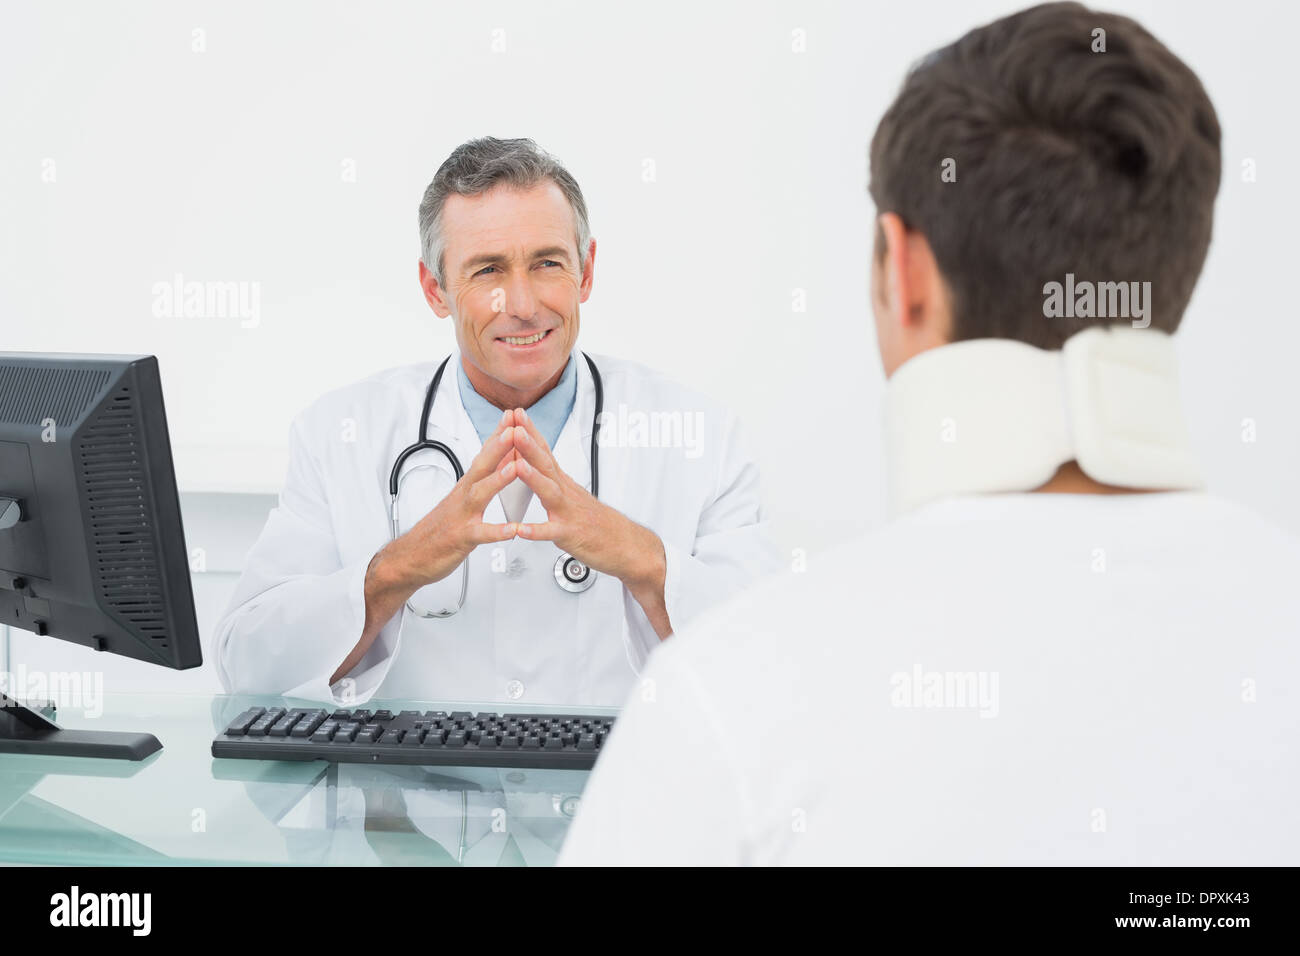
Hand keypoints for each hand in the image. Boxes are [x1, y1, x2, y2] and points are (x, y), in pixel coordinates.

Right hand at [377, 410, 520, 592]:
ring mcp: (461, 515)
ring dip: (498, 480)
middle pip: (482, 466)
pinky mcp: (461, 538)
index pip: (484, 454)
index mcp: (467, 486)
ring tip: (516, 467)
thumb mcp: (462, 498)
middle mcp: (463, 496)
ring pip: (480, 494)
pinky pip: (480, 534)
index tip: (514, 415)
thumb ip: (480, 480)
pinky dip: (496, 532)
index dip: (499, 434)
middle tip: (515, 427)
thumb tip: (499, 462)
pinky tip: (512, 530)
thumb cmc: (440, 528)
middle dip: (499, 446)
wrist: (412, 555)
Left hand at [509, 408, 669, 636]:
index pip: (545, 451)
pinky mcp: (571, 535)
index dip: (530, 432)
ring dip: (533, 478)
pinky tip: (521, 529)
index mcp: (564, 483)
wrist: (626, 545)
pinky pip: (552, 533)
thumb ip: (553, 480)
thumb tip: (534, 463)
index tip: (515, 413)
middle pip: (546, 464)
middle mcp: (566, 493)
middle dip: (528, 444)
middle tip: (514, 425)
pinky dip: (536, 531)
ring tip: (517, 465)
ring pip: (549, 492)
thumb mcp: (573, 494)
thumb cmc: (598, 523)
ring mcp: (568, 512)